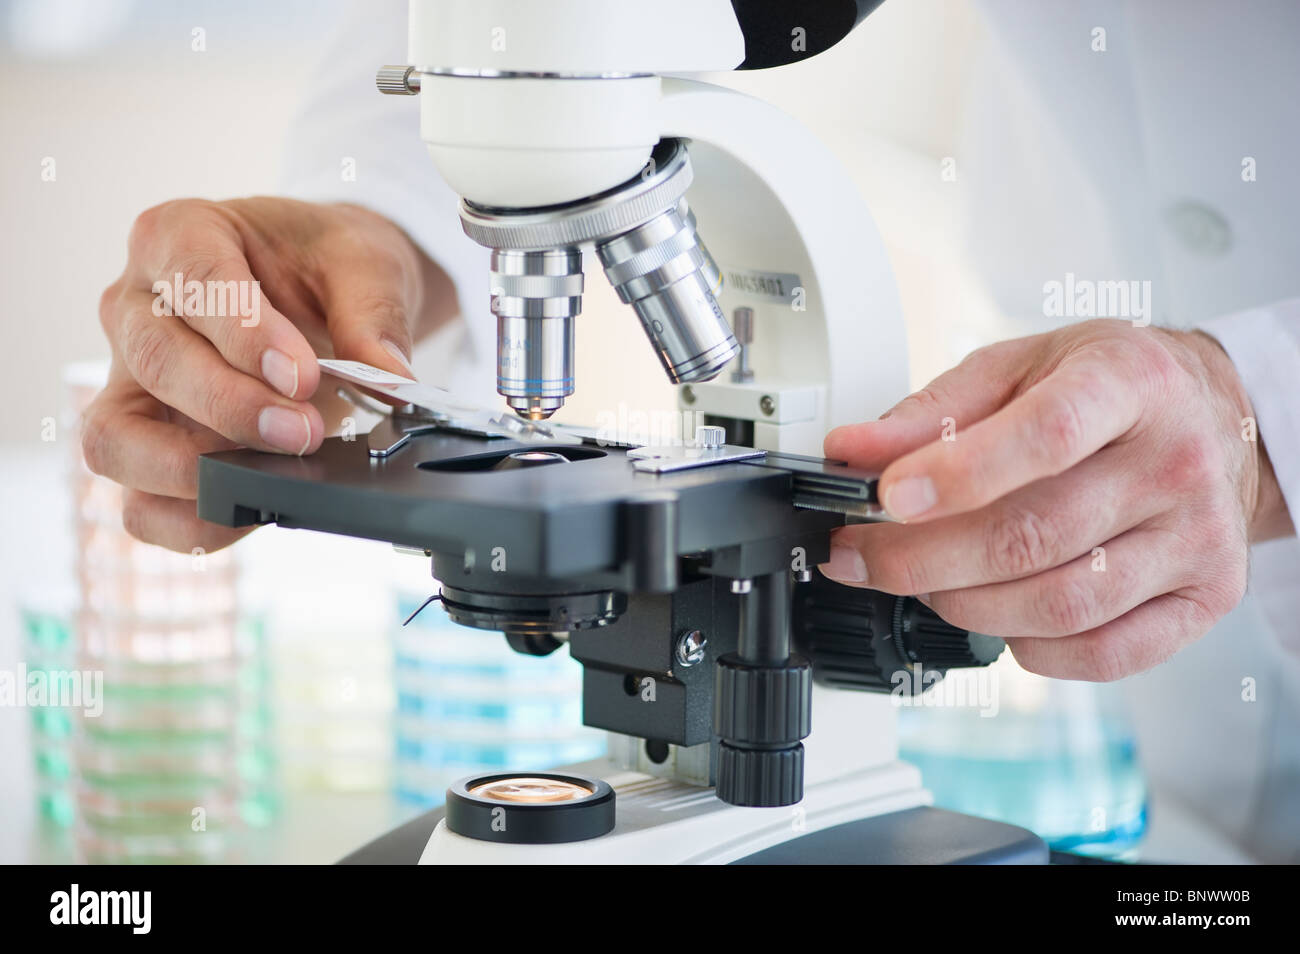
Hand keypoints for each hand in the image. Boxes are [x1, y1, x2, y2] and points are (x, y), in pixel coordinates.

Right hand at [82, 197, 458, 552]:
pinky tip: (253, 507)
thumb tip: (391, 382)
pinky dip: (188, 519)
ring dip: (190, 469)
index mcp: (179, 236)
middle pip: (155, 360)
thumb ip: (372, 318)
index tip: (300, 373)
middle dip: (231, 405)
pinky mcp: (146, 445)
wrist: (324, 290)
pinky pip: (138, 502)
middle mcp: (136, 306)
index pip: (193, 280)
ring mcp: (130, 381)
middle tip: (304, 429)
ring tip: (271, 473)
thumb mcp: (363, 266)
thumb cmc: (325, 265)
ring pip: (115, 437)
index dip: (243, 332)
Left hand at [820, 319, 1290, 680]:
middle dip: (922, 558)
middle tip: (862, 557)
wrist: (1209, 414)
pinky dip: (1030, 649)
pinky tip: (997, 617)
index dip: (956, 476)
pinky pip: (1104, 652)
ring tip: (924, 582)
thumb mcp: (1018, 367)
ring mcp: (1197, 536)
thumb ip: (930, 412)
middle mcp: (1177, 461)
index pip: (1046, 435)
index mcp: (1131, 383)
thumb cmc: (1107, 387)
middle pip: (1034, 535)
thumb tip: (849, 453)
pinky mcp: (1205, 597)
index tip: (885, 499)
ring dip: (965, 606)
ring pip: (1061, 603)